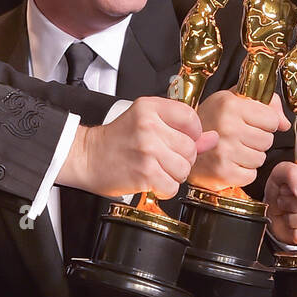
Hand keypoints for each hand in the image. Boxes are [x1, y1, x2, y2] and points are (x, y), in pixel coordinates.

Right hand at [60, 96, 217, 198]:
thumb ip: (180, 129)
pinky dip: (164, 189)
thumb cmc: (114, 141)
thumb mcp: (146, 123)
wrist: (84, 157)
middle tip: (161, 158)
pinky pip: (172, 186)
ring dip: (172, 175)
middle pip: (190, 148)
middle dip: (180, 159)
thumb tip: (212, 138)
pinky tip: (151, 181)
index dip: (191, 135)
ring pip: (183, 169)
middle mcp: (149, 126)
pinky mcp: (144, 172)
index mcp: (150, 107)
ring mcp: (147, 149)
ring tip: (155, 170)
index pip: (192, 119)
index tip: (179, 140)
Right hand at [189, 91, 289, 190]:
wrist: (181, 145)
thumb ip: (264, 102)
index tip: (250, 123)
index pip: (272, 120)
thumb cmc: (209, 122)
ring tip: (232, 150)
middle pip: (267, 140)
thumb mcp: (232, 100)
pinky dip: (243, 172)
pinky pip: (251, 175)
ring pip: (261, 158)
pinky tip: (229, 163)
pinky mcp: (223, 172)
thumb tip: (284, 123)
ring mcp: (224, 151)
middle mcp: (227, 127)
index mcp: (230, 105)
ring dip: (250, 157)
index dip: (264, 122)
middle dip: (257, 140)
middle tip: (238, 138)